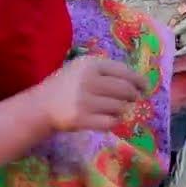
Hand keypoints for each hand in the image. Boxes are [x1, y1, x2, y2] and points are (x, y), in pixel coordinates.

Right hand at [32, 57, 148, 132]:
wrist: (41, 106)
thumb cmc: (66, 85)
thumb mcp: (82, 68)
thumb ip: (105, 70)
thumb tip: (137, 81)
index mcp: (90, 64)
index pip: (124, 71)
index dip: (138, 80)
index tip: (144, 86)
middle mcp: (88, 80)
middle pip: (125, 90)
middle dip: (133, 96)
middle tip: (133, 100)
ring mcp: (84, 101)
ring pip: (120, 107)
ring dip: (121, 109)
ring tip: (113, 109)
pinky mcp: (82, 119)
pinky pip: (110, 122)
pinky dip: (113, 121)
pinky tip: (107, 119)